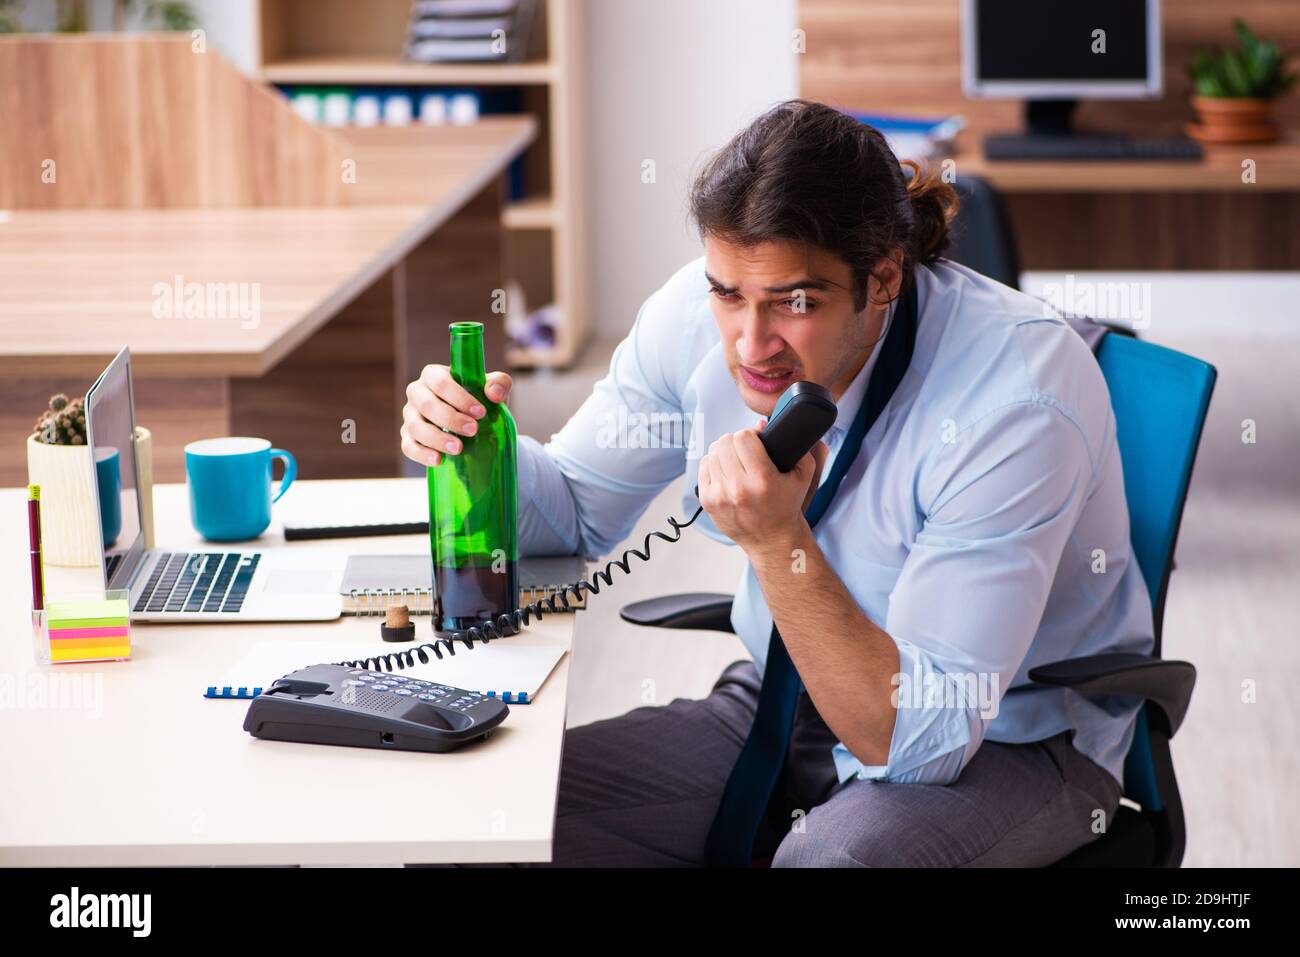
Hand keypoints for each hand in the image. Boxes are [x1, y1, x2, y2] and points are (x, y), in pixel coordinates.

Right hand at [401, 364, 512, 466]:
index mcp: (433, 375)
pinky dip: (421, 454)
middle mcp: (417, 393)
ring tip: (458, 448)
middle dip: (450, 419)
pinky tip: (438, 460)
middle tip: (473, 430)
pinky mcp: (408, 436)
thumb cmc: (479, 398)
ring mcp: (410, 415)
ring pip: (416, 427)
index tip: (480, 413)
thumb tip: (494, 393)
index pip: (440, 382)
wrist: (473, 421)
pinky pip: (408, 446)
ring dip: (437, 439)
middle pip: (426, 404)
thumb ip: (499, 383)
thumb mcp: (494, 388)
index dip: (459, 397)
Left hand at [697, 419, 828, 552]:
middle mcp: (738, 488)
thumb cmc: (787, 506)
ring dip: (724, 451)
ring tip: (736, 460)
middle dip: (736, 441)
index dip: (751, 435)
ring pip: (712, 452)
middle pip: (725, 442)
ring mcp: (719, 495)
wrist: (772, 540)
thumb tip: (762, 423)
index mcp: (761, 480)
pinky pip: (703, 466)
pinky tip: (726, 471)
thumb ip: (796, 446)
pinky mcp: (707, 501)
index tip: (757, 441)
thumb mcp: (803, 475)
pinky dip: (714, 464)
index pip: (743, 437)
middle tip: (745, 449)